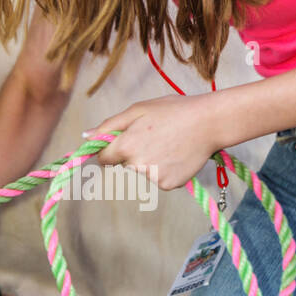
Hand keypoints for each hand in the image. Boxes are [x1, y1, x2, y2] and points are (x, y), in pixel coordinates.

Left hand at [82, 94, 218, 191]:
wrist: (209, 122)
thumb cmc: (174, 111)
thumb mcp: (139, 110)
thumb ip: (109, 126)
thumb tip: (86, 136)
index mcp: (126, 145)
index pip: (103, 158)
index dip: (110, 150)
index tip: (122, 142)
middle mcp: (137, 165)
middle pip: (125, 165)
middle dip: (135, 152)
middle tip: (156, 135)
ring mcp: (154, 177)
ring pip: (143, 172)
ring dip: (151, 161)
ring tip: (170, 143)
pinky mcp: (169, 185)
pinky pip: (160, 179)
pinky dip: (166, 170)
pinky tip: (177, 155)